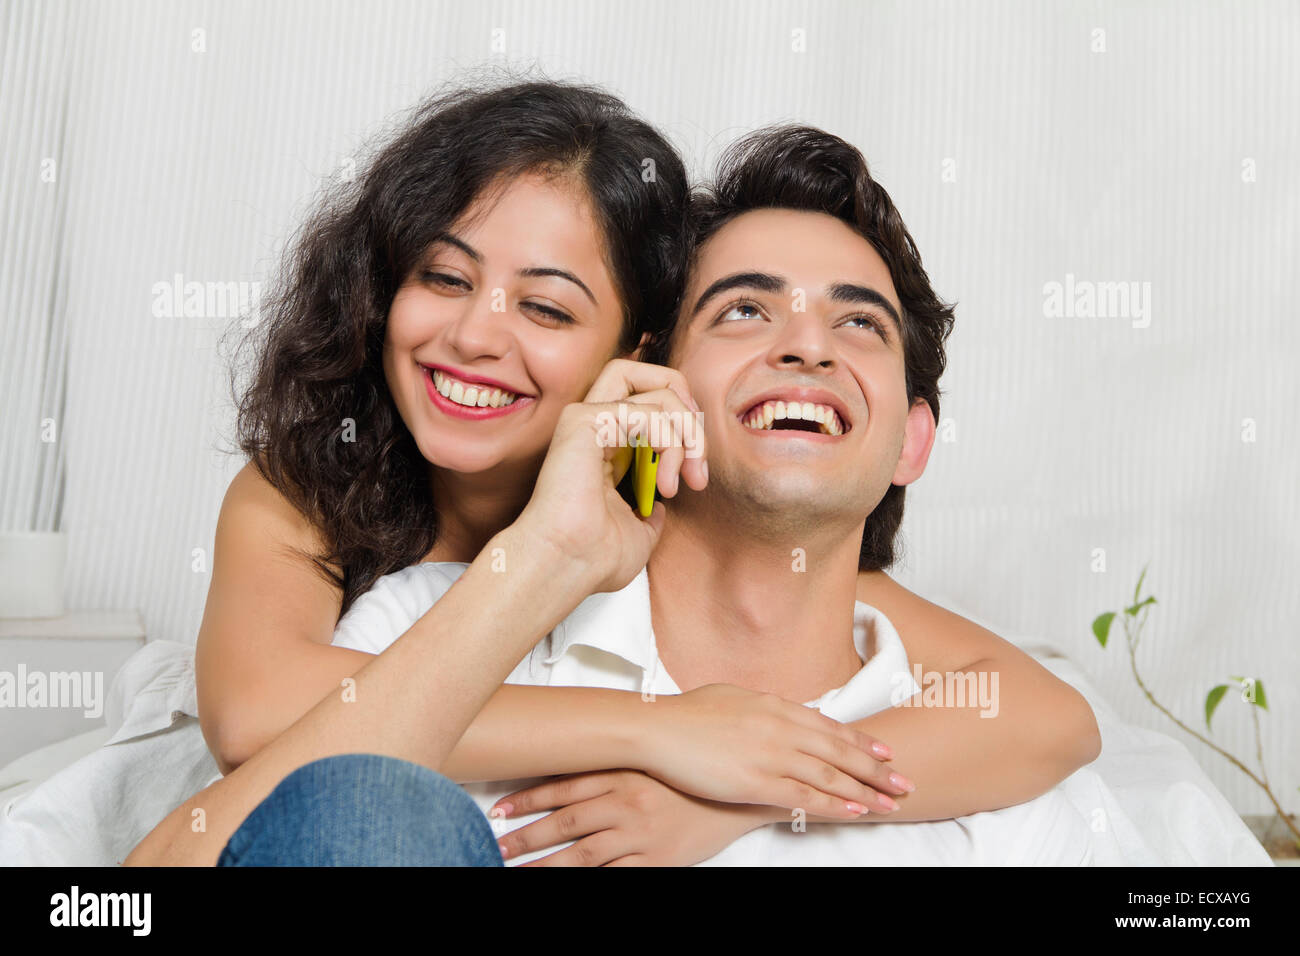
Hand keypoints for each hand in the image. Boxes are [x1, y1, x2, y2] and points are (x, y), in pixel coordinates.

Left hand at [493, 770, 759, 865]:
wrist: (738, 798)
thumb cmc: (690, 778)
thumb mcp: (650, 761)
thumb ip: (614, 761)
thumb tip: (575, 757)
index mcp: (623, 774)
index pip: (564, 787)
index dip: (528, 799)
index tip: (501, 809)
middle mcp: (627, 803)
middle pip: (564, 824)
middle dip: (525, 837)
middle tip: (496, 846)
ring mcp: (640, 836)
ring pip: (581, 856)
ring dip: (543, 866)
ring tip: (513, 871)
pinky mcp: (656, 862)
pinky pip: (613, 877)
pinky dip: (586, 881)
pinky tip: (564, 883)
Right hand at [512, 360, 707, 594]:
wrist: (567, 566)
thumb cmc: (592, 557)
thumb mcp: (639, 532)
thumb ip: (650, 512)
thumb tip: (659, 508)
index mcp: (604, 444)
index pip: (650, 401)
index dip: (684, 424)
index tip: (696, 470)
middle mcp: (594, 425)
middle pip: (649, 374)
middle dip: (688, 407)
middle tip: (698, 455)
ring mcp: (588, 418)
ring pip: (657, 388)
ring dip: (688, 430)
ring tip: (688, 475)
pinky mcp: (585, 420)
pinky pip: (649, 408)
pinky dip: (671, 439)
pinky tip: (665, 479)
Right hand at [639, 684, 911, 817]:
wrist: (658, 728)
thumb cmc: (688, 712)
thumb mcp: (733, 696)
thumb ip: (763, 705)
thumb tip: (780, 709)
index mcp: (776, 704)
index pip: (830, 726)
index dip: (861, 742)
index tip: (885, 753)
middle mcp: (781, 727)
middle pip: (839, 750)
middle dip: (876, 769)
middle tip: (905, 782)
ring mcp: (770, 754)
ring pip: (830, 775)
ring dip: (864, 791)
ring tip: (891, 802)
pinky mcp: (756, 781)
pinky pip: (804, 796)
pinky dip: (833, 804)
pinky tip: (854, 811)